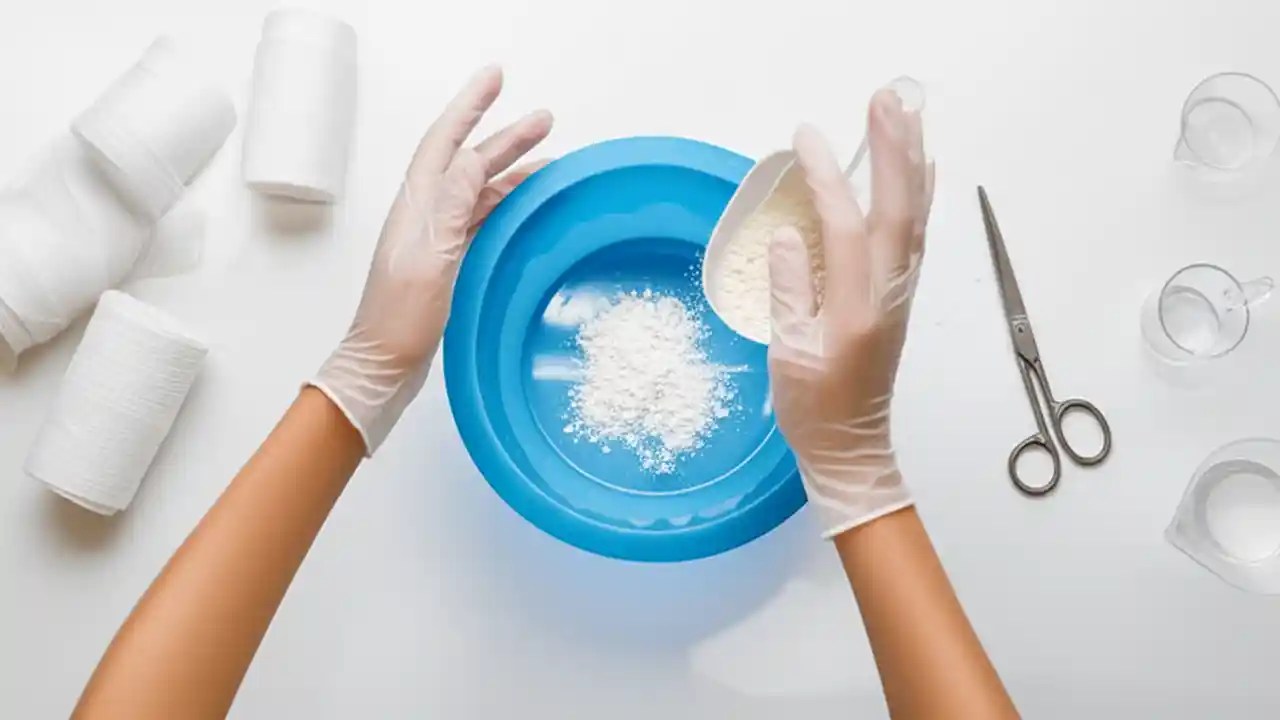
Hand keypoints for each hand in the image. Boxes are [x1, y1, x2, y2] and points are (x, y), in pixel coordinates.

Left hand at [313, 66, 552, 452]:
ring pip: (478, 190)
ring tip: (547, 159)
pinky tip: (526, 206)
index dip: (471, 107)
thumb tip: (473, 160)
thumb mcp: (430, 261)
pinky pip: (481, 219)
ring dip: (510, 170)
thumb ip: (451, 208)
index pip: (446, 142)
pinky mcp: (445, 262)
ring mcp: (435, 238)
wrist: (380, 367)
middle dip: (504, 136)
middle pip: (467, 162)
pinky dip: (507, 205)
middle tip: (544, 120)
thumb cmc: (399, 322)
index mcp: (416, 208)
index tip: (496, 79)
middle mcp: (424, 215)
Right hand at [768, 90, 934, 537]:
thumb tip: (789, 234)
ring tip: (905, 114)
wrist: (852, 448)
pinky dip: (921, 194)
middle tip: (884, 100)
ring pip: (913, 215)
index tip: (805, 139)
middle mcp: (887, 294)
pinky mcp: (899, 295)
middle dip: (891, 150)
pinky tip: (923, 167)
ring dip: (910, 161)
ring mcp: (899, 293)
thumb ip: (790, 294)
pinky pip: (916, 234)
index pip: (846, 228)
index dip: (827, 179)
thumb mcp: (788, 357)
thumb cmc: (813, 408)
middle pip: (897, 209)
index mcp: (854, 310)